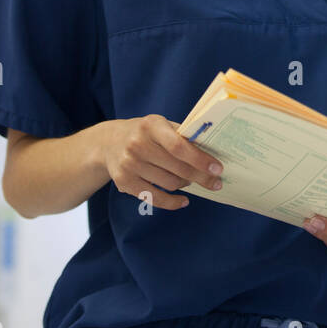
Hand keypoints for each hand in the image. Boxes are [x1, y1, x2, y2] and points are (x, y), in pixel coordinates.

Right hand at [97, 115, 224, 210]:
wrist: (109, 142)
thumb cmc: (145, 133)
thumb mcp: (161, 125)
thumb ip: (183, 136)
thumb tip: (212, 152)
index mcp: (151, 126)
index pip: (179, 146)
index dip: (200, 159)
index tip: (217, 169)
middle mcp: (137, 145)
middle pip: (177, 168)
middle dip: (201, 177)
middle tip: (216, 182)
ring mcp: (129, 165)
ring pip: (170, 183)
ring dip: (186, 184)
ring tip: (191, 180)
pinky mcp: (124, 182)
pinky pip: (155, 198)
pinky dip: (173, 202)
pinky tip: (184, 200)